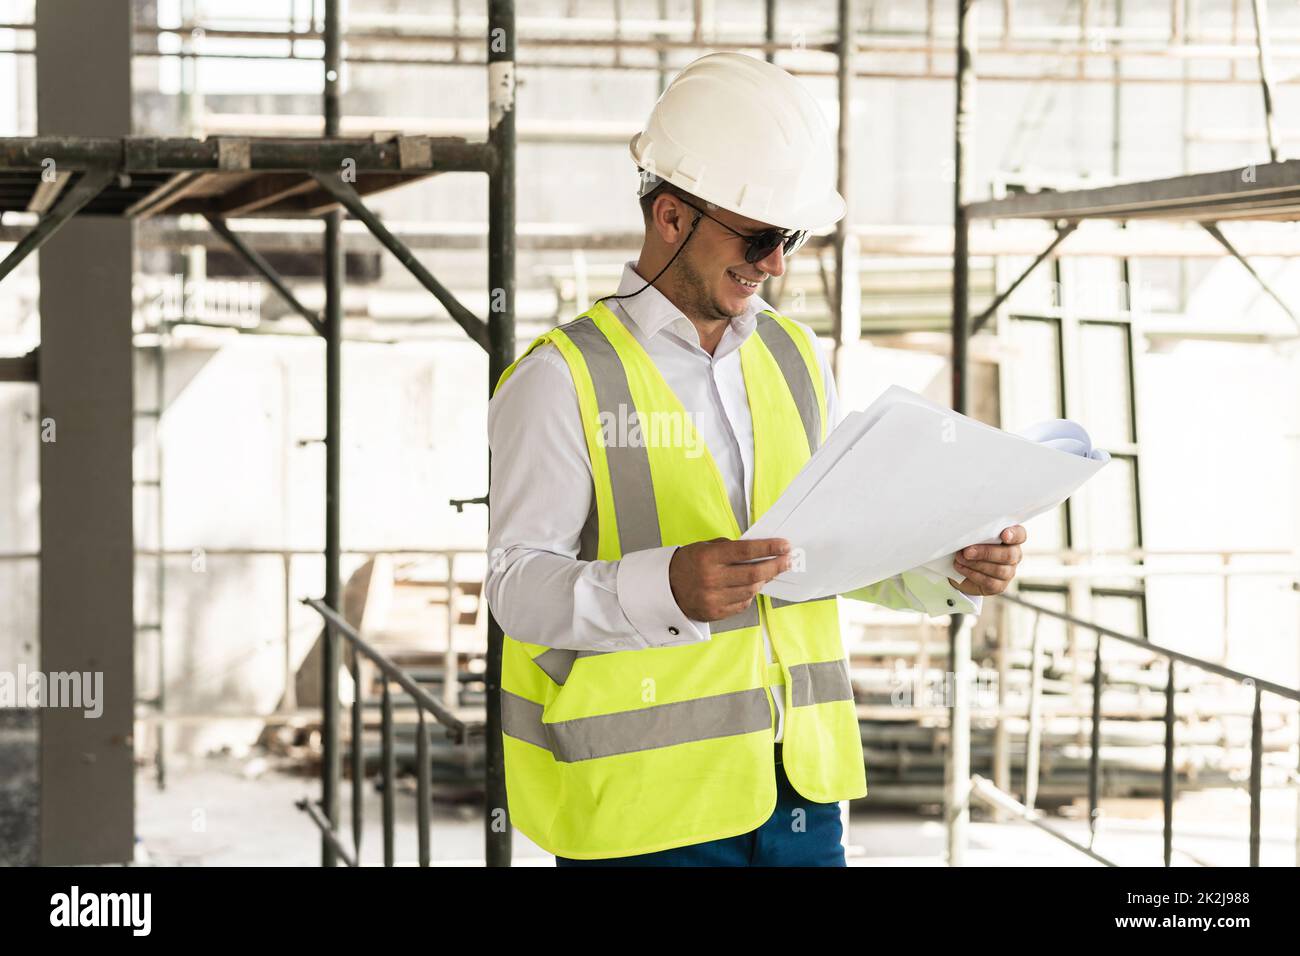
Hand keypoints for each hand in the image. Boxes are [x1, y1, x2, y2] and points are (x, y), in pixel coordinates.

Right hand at [669, 537, 791, 621]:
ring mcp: (713, 598)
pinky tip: (749, 586)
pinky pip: (743, 604)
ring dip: (763, 581)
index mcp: (708, 558)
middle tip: (787, 561)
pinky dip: (750, 594)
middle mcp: (711, 579)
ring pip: (751, 590)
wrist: (666, 589)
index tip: (784, 546)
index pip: (746, 551)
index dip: (769, 548)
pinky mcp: (716, 613)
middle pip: (754, 574)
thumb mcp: (705, 547)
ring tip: (768, 573)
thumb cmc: (688, 564)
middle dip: (776, 566)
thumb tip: (761, 550)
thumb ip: (731, 548)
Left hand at [947, 525, 1025, 596]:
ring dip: (976, 564)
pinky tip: (961, 567)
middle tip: (967, 551)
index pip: (1020, 534)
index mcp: (1010, 538)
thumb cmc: (969, 547)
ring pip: (999, 570)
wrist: (960, 570)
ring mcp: (1008, 572)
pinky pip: (989, 582)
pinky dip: (972, 574)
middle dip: (986, 552)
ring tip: (960, 559)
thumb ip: (975, 534)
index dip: (1014, 534)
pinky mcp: (999, 586)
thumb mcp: (971, 537)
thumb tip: (966, 533)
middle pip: (1009, 554)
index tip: (1004, 535)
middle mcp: (1014, 555)